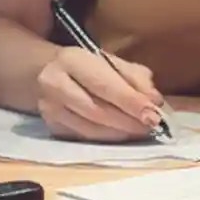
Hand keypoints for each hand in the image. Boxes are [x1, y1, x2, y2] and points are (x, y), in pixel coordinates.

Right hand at [35, 46, 164, 141]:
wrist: (44, 71)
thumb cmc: (87, 66)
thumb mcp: (111, 62)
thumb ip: (135, 78)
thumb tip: (154, 101)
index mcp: (72, 60)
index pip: (105, 85)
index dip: (131, 102)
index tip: (153, 115)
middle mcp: (55, 84)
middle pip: (96, 110)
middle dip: (128, 121)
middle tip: (151, 126)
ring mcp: (49, 108)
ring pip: (89, 129)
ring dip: (120, 133)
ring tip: (141, 132)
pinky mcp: (51, 127)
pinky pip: (83, 138)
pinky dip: (107, 139)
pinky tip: (123, 136)